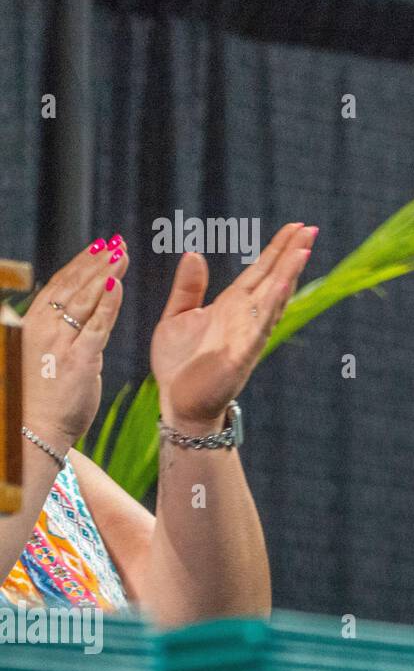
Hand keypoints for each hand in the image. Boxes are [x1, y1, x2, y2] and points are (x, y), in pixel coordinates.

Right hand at [21, 236, 129, 452]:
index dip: (82, 262)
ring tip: (122, 253)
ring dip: (105, 273)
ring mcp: (60, 342)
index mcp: (36, 323)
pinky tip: (117, 284)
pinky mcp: (78, 360)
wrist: (34, 429)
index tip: (101, 244)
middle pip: (74, 285)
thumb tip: (77, 307)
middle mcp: (44, 327)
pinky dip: (107, 303)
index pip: (61, 284)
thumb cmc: (41, 393)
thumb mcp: (47, 352)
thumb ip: (62, 329)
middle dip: (97, 260)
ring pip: (85, 299)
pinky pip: (96, 326)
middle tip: (117, 241)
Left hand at [152, 223, 316, 434]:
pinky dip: (271, 306)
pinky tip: (281, 287)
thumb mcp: (178, 316)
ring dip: (288, 275)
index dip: (278, 248)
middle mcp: (246, 317)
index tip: (295, 226)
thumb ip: (189, 287)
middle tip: (311, 228)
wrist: (178, 404)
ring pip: (273, 299)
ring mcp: (247, 335)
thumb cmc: (180, 364)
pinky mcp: (240, 354)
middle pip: (274, 278)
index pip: (260, 271)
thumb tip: (195, 253)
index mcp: (232, 305)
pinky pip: (258, 327)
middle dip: (291, 254)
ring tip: (303, 251)